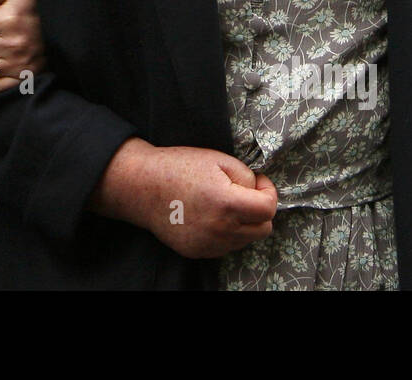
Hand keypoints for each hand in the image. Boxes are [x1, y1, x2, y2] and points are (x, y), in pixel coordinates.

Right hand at [90, 138, 277, 258]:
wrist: (142, 186)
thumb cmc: (179, 167)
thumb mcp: (218, 159)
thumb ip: (246, 176)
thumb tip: (258, 191)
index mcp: (228, 203)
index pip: (269, 209)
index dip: (268, 191)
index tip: (258, 182)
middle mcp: (221, 229)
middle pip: (263, 229)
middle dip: (260, 210)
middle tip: (244, 193)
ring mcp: (209, 244)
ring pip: (245, 240)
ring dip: (244, 223)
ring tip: (224, 204)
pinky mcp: (198, 252)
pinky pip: (226, 247)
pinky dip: (226, 233)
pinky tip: (211, 216)